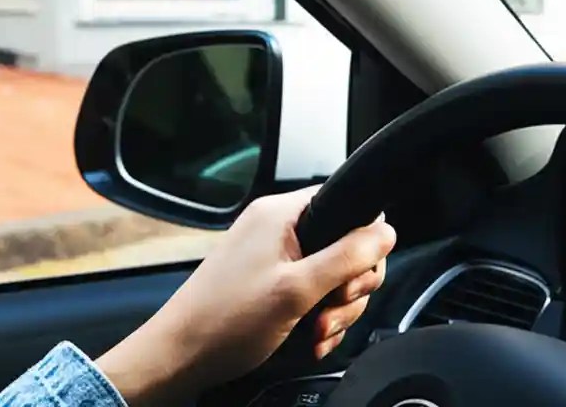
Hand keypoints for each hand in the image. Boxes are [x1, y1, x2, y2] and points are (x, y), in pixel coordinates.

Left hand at [96, 187, 396, 404]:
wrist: (179, 360)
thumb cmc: (223, 323)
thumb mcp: (296, 290)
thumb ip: (347, 257)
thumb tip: (386, 233)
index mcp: (283, 214)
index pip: (351, 207)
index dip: (364, 244)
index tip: (352, 279)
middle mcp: (280, 229)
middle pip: (349, 248)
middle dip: (350, 289)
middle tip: (331, 311)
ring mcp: (276, 257)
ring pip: (336, 277)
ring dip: (336, 311)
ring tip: (315, 333)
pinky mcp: (273, 283)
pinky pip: (317, 294)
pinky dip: (320, 319)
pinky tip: (309, 340)